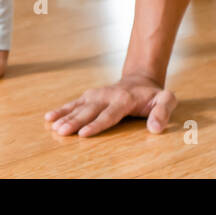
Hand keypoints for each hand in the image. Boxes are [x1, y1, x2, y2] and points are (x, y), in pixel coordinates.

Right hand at [45, 76, 175, 135]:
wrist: (140, 80)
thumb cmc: (154, 95)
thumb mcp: (166, 100)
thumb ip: (162, 113)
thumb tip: (155, 129)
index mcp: (124, 100)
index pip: (108, 115)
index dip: (96, 124)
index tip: (83, 134)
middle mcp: (107, 96)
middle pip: (89, 111)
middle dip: (75, 121)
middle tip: (62, 131)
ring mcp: (97, 95)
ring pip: (79, 106)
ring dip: (65, 116)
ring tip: (52, 126)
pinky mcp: (90, 96)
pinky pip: (74, 103)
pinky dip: (61, 109)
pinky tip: (49, 117)